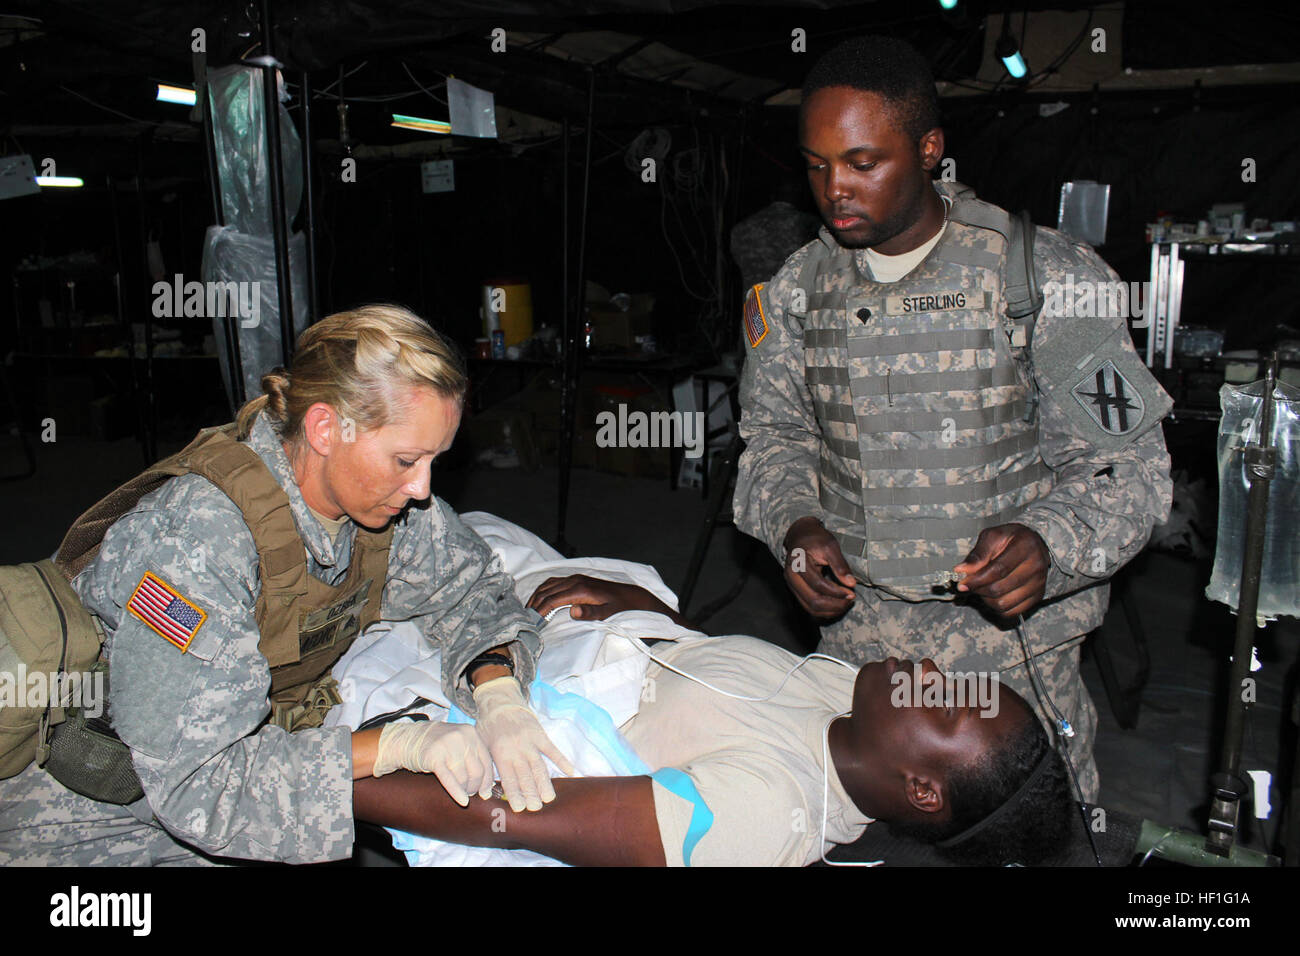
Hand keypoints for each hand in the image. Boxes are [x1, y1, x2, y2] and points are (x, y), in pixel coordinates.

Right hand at [372, 720, 492, 806]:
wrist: (408, 739)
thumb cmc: (437, 745)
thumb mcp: (459, 743)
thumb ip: (473, 756)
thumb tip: (488, 786)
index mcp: (471, 733)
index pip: (486, 761)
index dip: (487, 780)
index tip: (485, 793)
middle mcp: (462, 737)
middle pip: (477, 771)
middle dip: (475, 787)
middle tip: (470, 793)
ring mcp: (448, 746)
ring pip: (464, 777)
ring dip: (465, 790)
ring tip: (462, 793)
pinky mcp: (434, 757)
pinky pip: (449, 779)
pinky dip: (457, 792)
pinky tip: (462, 801)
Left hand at [473, 676, 576, 811]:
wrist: (499, 701)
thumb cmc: (488, 726)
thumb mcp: (482, 745)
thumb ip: (488, 767)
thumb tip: (486, 793)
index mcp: (500, 752)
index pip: (509, 778)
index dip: (515, 793)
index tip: (520, 808)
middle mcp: (516, 748)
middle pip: (525, 775)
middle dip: (531, 793)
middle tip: (536, 808)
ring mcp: (530, 741)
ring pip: (539, 765)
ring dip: (545, 783)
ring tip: (549, 798)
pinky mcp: (540, 734)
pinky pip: (552, 749)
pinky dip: (562, 760)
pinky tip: (570, 772)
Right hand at [527, 574, 670, 621]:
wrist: (630, 597)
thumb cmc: (620, 608)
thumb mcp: (608, 614)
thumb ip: (591, 613)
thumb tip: (572, 612)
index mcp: (580, 590)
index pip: (553, 599)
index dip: (540, 610)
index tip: (531, 621)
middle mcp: (575, 581)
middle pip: (547, 591)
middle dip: (534, 604)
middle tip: (525, 618)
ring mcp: (575, 578)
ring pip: (548, 584)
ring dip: (537, 596)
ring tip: (529, 610)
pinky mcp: (576, 579)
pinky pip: (554, 582)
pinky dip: (543, 590)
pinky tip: (540, 599)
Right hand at [782, 516, 856, 619]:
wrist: (800, 536)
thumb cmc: (815, 538)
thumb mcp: (830, 546)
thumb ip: (840, 565)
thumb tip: (851, 584)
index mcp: (798, 564)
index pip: (818, 584)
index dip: (836, 592)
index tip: (852, 592)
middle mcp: (791, 577)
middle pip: (813, 601)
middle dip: (835, 604)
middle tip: (851, 599)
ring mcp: (792, 586)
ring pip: (810, 608)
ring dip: (830, 610)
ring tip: (846, 603)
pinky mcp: (796, 591)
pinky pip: (809, 607)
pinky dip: (824, 610)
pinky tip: (837, 604)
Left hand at [952, 523, 1050, 617]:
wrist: (1032, 545)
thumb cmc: (1010, 539)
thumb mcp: (992, 537)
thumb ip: (977, 554)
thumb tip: (961, 570)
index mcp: (1025, 546)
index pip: (998, 570)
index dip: (977, 580)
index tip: (962, 584)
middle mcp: (1037, 566)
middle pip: (999, 589)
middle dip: (978, 589)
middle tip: (971, 584)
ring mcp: (1039, 584)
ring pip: (1003, 604)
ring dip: (986, 599)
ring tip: (983, 587)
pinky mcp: (1038, 597)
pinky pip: (1011, 612)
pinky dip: (997, 607)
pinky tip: (994, 595)